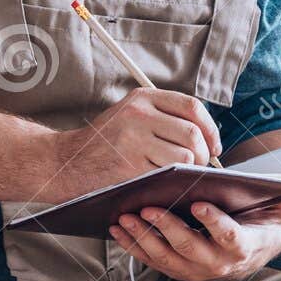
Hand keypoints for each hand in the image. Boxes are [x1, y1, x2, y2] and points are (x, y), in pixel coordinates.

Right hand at [54, 88, 221, 200]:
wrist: (66, 162)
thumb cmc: (104, 142)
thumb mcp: (129, 114)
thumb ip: (162, 116)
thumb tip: (206, 134)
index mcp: (142, 98)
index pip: (192, 107)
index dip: (210, 128)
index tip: (214, 145)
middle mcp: (139, 114)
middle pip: (193, 134)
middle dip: (204, 154)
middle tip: (199, 166)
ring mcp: (134, 140)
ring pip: (185, 156)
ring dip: (190, 170)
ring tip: (181, 175)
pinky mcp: (130, 165)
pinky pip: (168, 174)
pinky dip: (174, 181)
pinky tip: (166, 183)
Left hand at [110, 190, 280, 280]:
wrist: (263, 236)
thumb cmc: (273, 211)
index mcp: (251, 245)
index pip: (234, 239)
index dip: (217, 225)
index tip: (200, 204)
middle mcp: (225, 265)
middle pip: (193, 252)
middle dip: (168, 231)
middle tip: (147, 208)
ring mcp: (201, 270)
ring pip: (168, 260)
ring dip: (144, 240)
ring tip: (125, 216)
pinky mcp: (182, 268)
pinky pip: (155, 261)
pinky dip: (135, 246)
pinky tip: (118, 227)